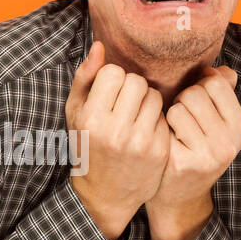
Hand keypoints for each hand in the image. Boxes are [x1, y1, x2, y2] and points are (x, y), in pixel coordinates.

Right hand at [65, 41, 169, 239]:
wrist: (105, 194)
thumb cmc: (87, 147)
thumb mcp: (76, 114)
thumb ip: (85, 78)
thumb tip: (99, 45)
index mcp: (92, 119)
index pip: (113, 73)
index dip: (111, 80)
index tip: (108, 94)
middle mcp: (116, 131)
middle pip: (136, 81)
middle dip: (131, 87)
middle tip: (124, 103)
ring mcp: (140, 142)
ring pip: (154, 95)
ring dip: (146, 100)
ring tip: (134, 115)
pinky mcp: (159, 150)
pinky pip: (164, 115)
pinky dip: (156, 118)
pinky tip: (144, 130)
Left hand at [145, 66, 240, 239]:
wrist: (179, 196)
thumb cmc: (194, 150)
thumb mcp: (215, 124)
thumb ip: (221, 94)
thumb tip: (221, 71)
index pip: (216, 83)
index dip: (199, 89)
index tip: (196, 107)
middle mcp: (229, 143)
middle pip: (196, 92)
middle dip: (183, 101)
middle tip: (182, 123)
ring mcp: (208, 155)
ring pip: (179, 106)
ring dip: (171, 115)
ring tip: (175, 133)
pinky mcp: (184, 162)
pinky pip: (166, 123)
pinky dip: (161, 128)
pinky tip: (167, 144)